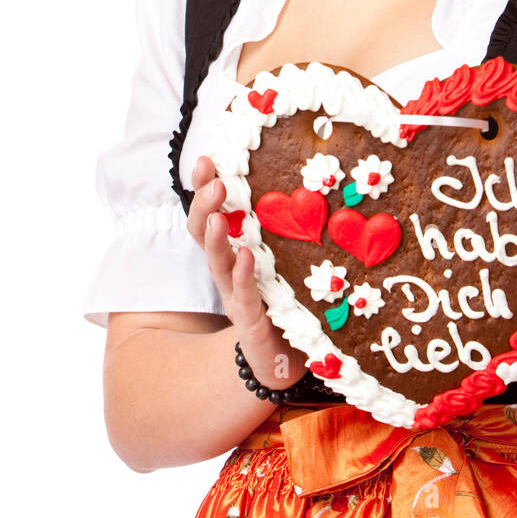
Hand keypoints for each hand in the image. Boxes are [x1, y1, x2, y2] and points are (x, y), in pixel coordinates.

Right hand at [188, 155, 306, 390]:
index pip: (210, 213)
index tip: (205, 158)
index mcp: (233, 251)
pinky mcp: (250, 319)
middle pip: (203, 232)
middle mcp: (227, 270)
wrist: (286, 358)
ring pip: (217, 262)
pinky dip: (243, 275)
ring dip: (217, 237)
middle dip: (204, 204)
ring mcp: (235, 295)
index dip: (203, 187)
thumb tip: (312, 176)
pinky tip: (247, 256)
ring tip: (218, 215)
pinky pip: (244, 294)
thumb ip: (285, 226)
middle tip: (213, 180)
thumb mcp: (282, 257)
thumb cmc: (284, 301)